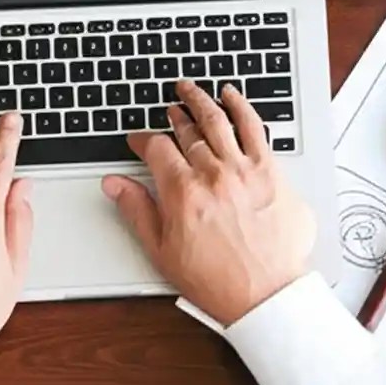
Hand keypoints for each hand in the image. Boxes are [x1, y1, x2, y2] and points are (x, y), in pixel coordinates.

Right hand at [102, 80, 315, 325]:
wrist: (265, 295)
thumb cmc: (217, 280)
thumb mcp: (162, 251)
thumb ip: (136, 211)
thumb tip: (115, 185)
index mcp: (182, 192)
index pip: (156, 148)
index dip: (143, 139)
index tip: (139, 140)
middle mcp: (212, 173)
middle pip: (187, 131)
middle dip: (174, 117)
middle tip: (169, 111)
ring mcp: (244, 169)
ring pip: (217, 121)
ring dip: (200, 101)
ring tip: (190, 89)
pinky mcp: (271, 171)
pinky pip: (254, 127)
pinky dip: (241, 107)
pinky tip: (231, 96)